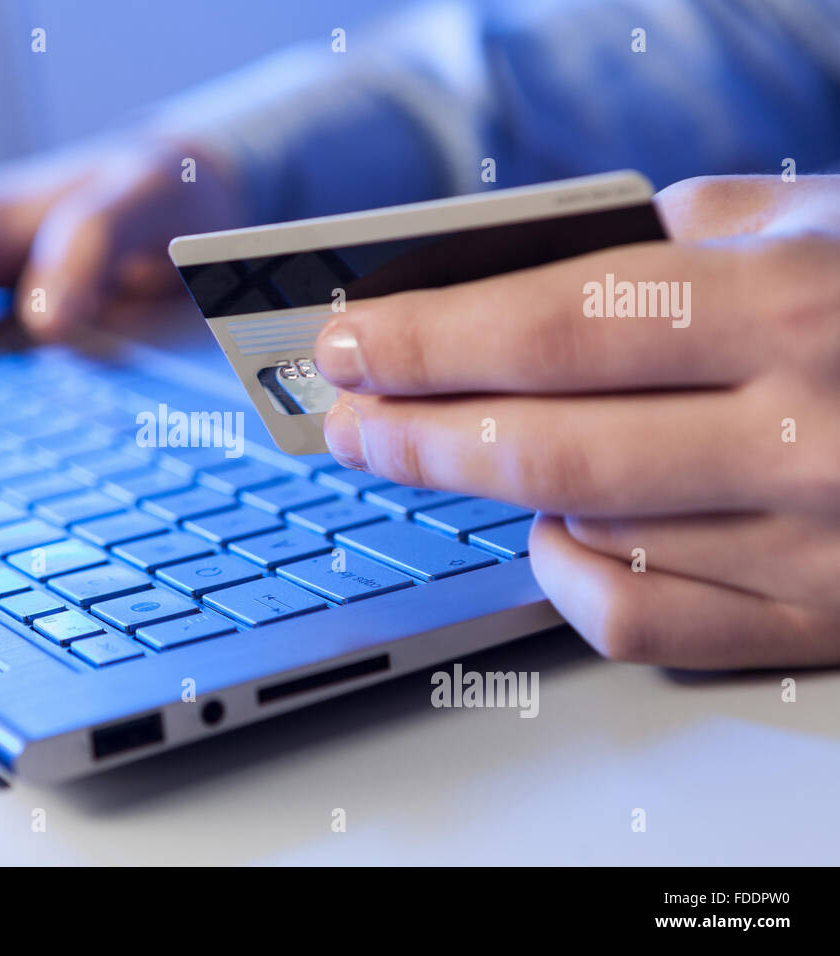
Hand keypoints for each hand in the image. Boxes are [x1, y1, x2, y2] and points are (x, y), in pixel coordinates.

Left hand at [313, 175, 839, 667]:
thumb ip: (708, 231)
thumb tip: (574, 254)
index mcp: (798, 302)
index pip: (557, 324)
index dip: (429, 338)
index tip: (347, 343)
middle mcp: (802, 427)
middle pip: (547, 442)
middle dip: (414, 431)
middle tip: (344, 420)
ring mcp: (813, 538)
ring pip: (587, 529)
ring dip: (483, 491)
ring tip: (426, 454)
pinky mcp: (825, 618)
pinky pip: (648, 624)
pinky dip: (571, 579)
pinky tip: (551, 536)